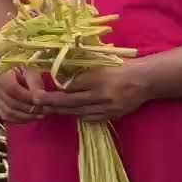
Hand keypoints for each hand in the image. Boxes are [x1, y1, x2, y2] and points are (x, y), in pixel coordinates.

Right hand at [0, 67, 47, 123]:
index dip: (28, 96)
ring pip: (10, 113)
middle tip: (47, 109)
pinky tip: (33, 117)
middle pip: (12, 103)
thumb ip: (35, 83)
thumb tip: (41, 96)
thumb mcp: (31, 72)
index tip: (42, 98)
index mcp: (1, 76)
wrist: (12, 75)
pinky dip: (22, 119)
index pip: (12, 89)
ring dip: (28, 116)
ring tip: (42, 114)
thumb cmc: (24, 73)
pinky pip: (9, 118)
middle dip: (31, 108)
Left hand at [33, 65, 148, 121]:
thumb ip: (81, 69)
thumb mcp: (99, 62)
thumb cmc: (120, 66)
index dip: (57, 87)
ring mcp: (108, 107)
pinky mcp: (112, 115)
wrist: (145, 80)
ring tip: (47, 109)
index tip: (42, 87)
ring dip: (62, 111)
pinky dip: (78, 115)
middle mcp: (102, 95)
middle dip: (52, 102)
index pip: (71, 86)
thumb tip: (59, 73)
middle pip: (71, 101)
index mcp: (98, 78)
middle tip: (36, 101)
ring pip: (79, 112)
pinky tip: (69, 112)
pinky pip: (91, 118)